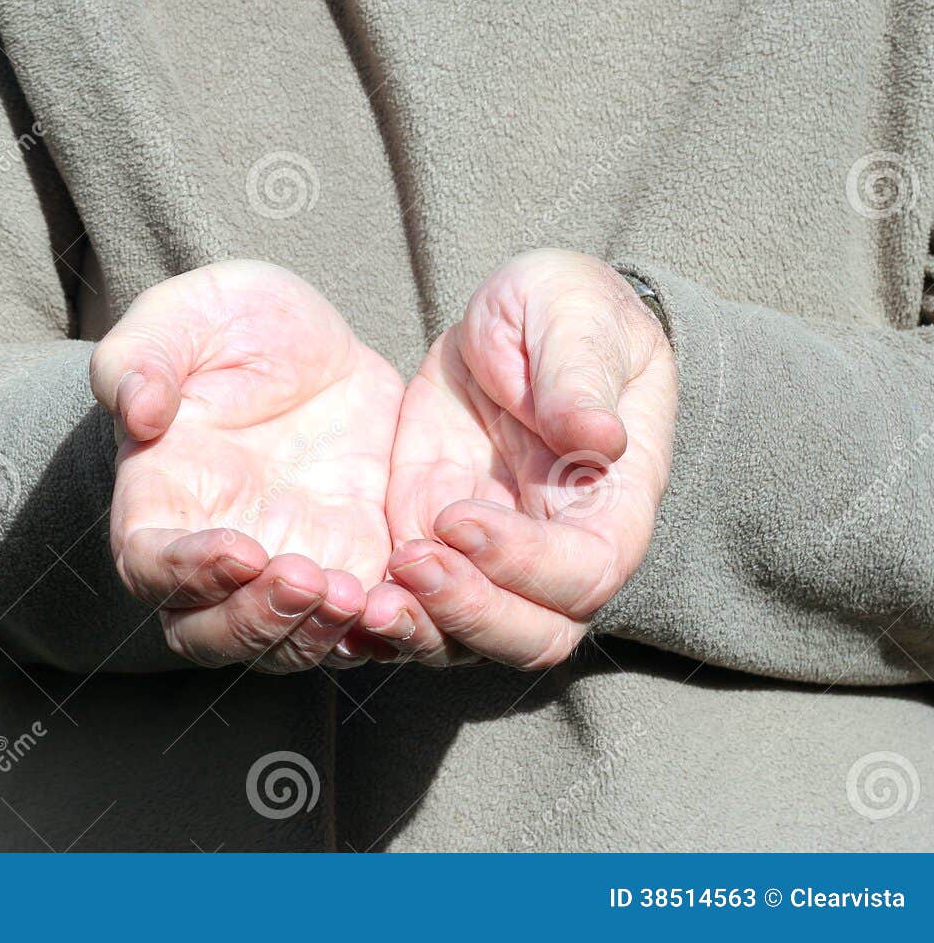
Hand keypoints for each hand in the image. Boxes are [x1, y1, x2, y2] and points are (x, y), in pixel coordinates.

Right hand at [91, 261, 415, 671]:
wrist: (314, 343)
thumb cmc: (228, 325)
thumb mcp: (182, 317)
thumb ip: (142, 358)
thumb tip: (137, 412)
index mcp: (158, 504)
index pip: (150, 568)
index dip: (188, 574)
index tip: (241, 549)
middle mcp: (212, 557)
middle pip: (213, 635)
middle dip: (259, 623)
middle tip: (311, 580)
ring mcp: (284, 570)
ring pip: (287, 646)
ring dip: (319, 637)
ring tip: (363, 596)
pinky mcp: (352, 569)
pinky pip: (362, 629)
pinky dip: (382, 632)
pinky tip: (409, 600)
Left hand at [382, 250, 676, 668]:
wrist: (514, 323)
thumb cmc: (565, 313)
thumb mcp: (573, 315)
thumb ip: (582, 376)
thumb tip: (601, 439)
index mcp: (610, 503)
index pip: (584, 573)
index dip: (524, 562)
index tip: (458, 516)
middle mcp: (557, 550)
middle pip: (533, 635)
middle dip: (471, 614)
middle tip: (408, 561)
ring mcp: (490, 557)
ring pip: (468, 638)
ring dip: (420, 628)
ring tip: (368, 595)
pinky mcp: (430, 542)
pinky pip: (413, 606)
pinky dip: (381, 614)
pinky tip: (340, 593)